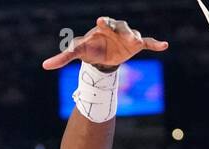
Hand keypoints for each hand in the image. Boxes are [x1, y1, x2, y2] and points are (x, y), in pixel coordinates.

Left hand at [42, 17, 167, 70]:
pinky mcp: (135, 45)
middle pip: (121, 27)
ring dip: (134, 38)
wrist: (103, 57)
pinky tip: (164, 45)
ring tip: (135, 41)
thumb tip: (44, 66)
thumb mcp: (76, 53)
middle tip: (123, 34)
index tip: (100, 21)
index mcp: (102, 28)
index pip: (104, 24)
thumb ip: (62, 58)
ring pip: (133, 34)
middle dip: (121, 29)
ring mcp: (127, 36)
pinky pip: (147, 42)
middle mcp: (116, 29)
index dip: (104, 23)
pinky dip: (155, 44)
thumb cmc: (89, 50)